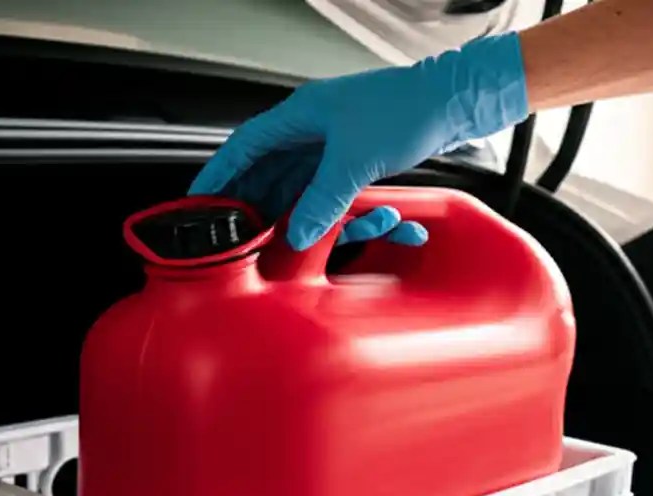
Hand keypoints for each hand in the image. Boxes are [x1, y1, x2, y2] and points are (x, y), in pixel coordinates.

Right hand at [189, 32, 528, 249]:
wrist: (453, 102)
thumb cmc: (407, 111)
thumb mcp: (356, 162)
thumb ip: (323, 201)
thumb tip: (298, 234)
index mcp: (300, 115)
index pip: (243, 148)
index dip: (219, 176)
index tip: (198, 201)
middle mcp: (311, 127)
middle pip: (265, 168)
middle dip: (248, 200)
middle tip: (230, 231)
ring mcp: (333, 141)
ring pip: (293, 179)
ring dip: (280, 206)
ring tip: (263, 236)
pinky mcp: (355, 154)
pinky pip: (321, 185)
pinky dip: (311, 205)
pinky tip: (307, 223)